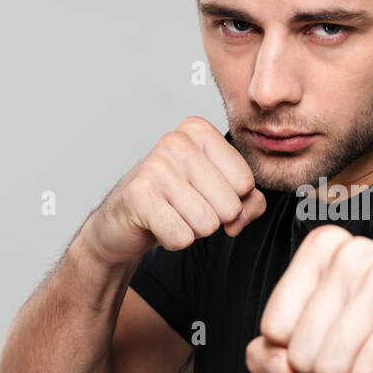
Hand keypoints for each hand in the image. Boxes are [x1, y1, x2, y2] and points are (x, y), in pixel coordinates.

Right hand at [82, 116, 266, 266]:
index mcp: (199, 131)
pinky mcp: (138, 195)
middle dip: (213, 219)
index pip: (246, 182)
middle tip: (186, 208)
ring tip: (172, 215)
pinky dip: (174, 241)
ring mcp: (155, 166)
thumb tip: (240, 217)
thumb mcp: (220, 193)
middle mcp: (176, 141)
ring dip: (192, 230)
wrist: (123, 220)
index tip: (206, 195)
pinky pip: (182, 237)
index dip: (233, 201)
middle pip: (229, 205)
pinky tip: (158, 225)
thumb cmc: (176, 201)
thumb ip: (249, 201)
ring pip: (207, 224)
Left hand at [245, 224, 372, 372]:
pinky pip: (369, 372)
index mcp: (323, 247)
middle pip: (302, 349)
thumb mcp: (310, 351)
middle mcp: (355, 250)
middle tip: (368, 347)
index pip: (273, 327)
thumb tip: (280, 365)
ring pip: (334, 363)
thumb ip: (267, 356)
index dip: (301, 351)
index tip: (338, 335)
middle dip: (333, 366)